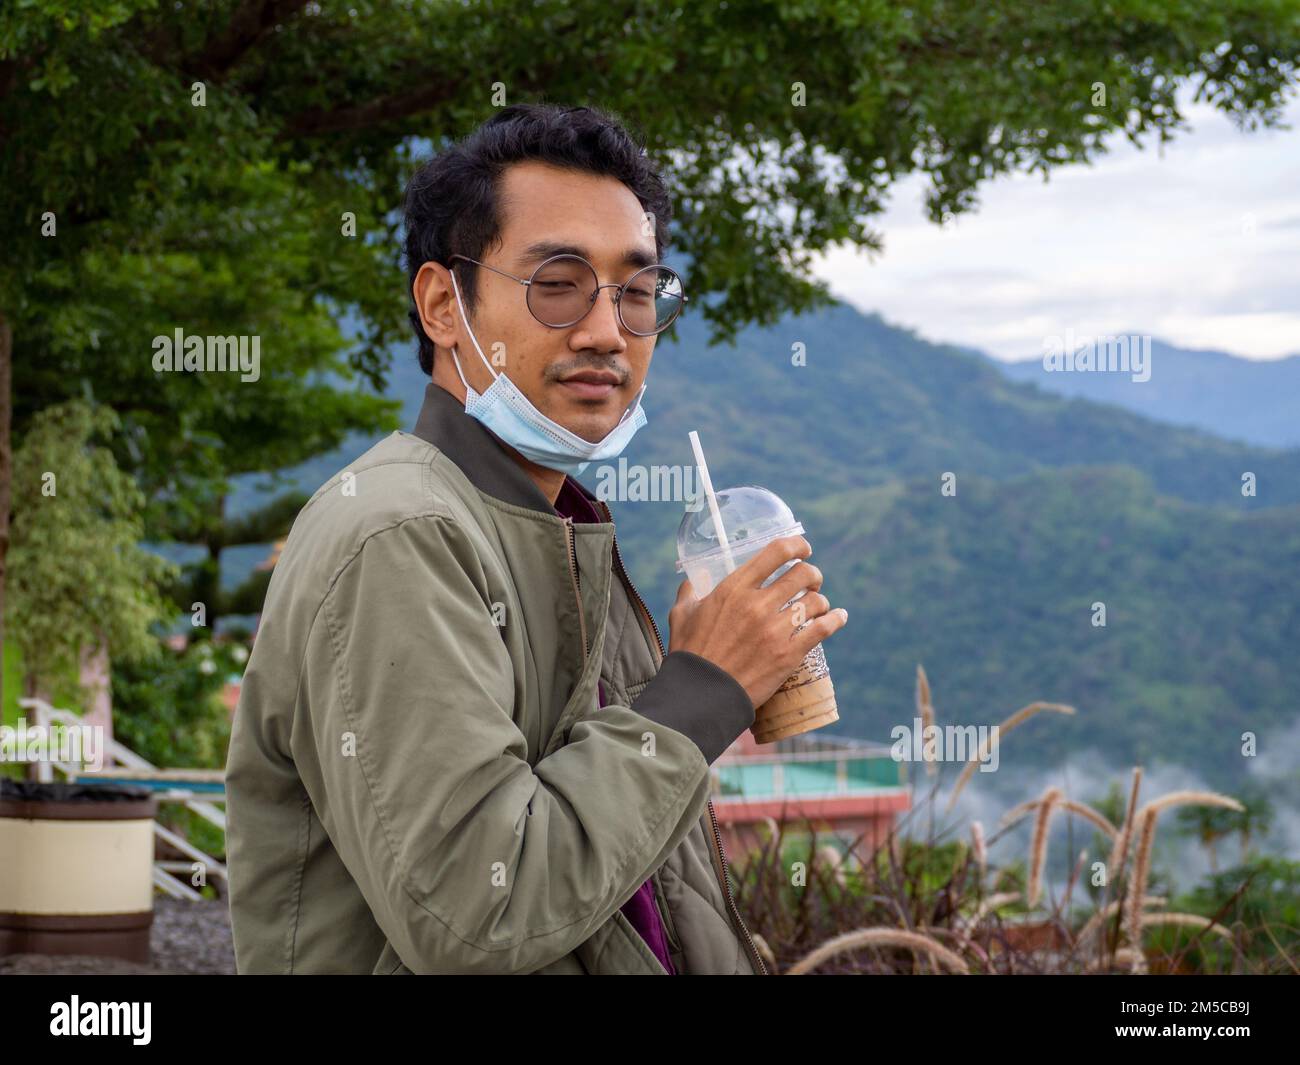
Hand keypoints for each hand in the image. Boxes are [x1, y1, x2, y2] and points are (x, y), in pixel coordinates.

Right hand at [666, 535, 847, 709]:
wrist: (700, 695)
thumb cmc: (689, 654)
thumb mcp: (681, 615)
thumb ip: (689, 593)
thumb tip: (691, 581)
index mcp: (734, 588)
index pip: (776, 552)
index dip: (797, 545)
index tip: (803, 549)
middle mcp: (758, 604)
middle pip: (802, 574)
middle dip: (812, 574)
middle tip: (810, 582)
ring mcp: (775, 629)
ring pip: (815, 601)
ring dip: (820, 599)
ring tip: (818, 604)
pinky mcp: (788, 654)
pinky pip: (823, 628)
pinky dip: (835, 619)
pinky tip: (839, 617)